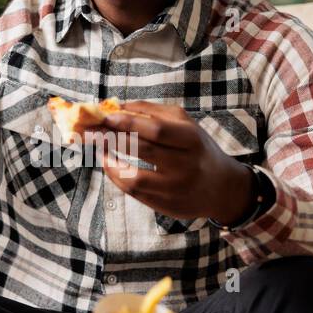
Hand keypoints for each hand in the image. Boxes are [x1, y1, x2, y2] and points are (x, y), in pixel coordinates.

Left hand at [99, 101, 255, 225]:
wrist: (222, 187)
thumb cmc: (197, 148)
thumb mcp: (184, 124)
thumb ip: (152, 112)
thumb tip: (115, 106)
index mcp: (191, 140)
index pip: (156, 129)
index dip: (128, 122)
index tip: (105, 116)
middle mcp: (186, 165)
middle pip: (142, 150)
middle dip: (112, 139)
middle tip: (90, 131)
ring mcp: (176, 189)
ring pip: (134, 178)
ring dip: (110, 163)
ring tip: (98, 150)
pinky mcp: (167, 206)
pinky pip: (134, 193)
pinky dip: (117, 178)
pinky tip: (109, 165)